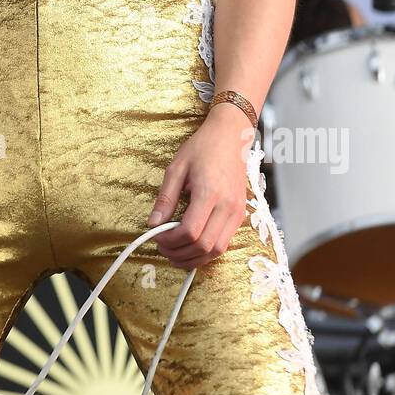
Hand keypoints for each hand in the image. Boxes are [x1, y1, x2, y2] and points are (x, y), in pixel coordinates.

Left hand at [146, 105, 255, 268]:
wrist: (231, 137)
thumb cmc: (203, 148)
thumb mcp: (176, 168)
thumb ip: (165, 198)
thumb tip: (153, 224)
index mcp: (210, 192)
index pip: (190, 231)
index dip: (171, 241)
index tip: (157, 238)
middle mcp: (227, 206)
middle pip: (204, 246)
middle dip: (180, 254)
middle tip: (163, 249)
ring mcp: (237, 212)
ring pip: (217, 250)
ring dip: (195, 258)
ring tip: (176, 253)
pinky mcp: (240, 215)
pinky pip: (225, 243)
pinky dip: (207, 251)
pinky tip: (192, 246)